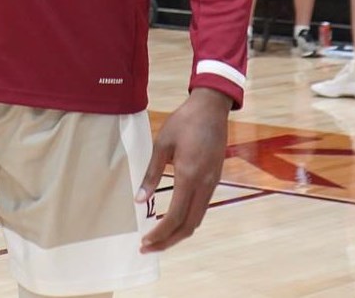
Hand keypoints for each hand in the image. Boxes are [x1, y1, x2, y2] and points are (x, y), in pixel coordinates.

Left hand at [137, 87, 229, 253]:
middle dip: (168, 241)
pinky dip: (187, 221)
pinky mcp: (215, 179)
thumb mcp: (161, 144)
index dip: (160, 233)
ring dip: (178, 233)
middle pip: (189, 226)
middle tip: (148, 248)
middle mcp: (204, 184)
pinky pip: (202, 208)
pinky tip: (174, 220)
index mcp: (189, 176)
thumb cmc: (184, 121)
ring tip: (159, 239)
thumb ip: (151, 173)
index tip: (145, 241)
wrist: (212, 107)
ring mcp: (212, 183)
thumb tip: (140, 199)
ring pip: (197, 219)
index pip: (175, 216)